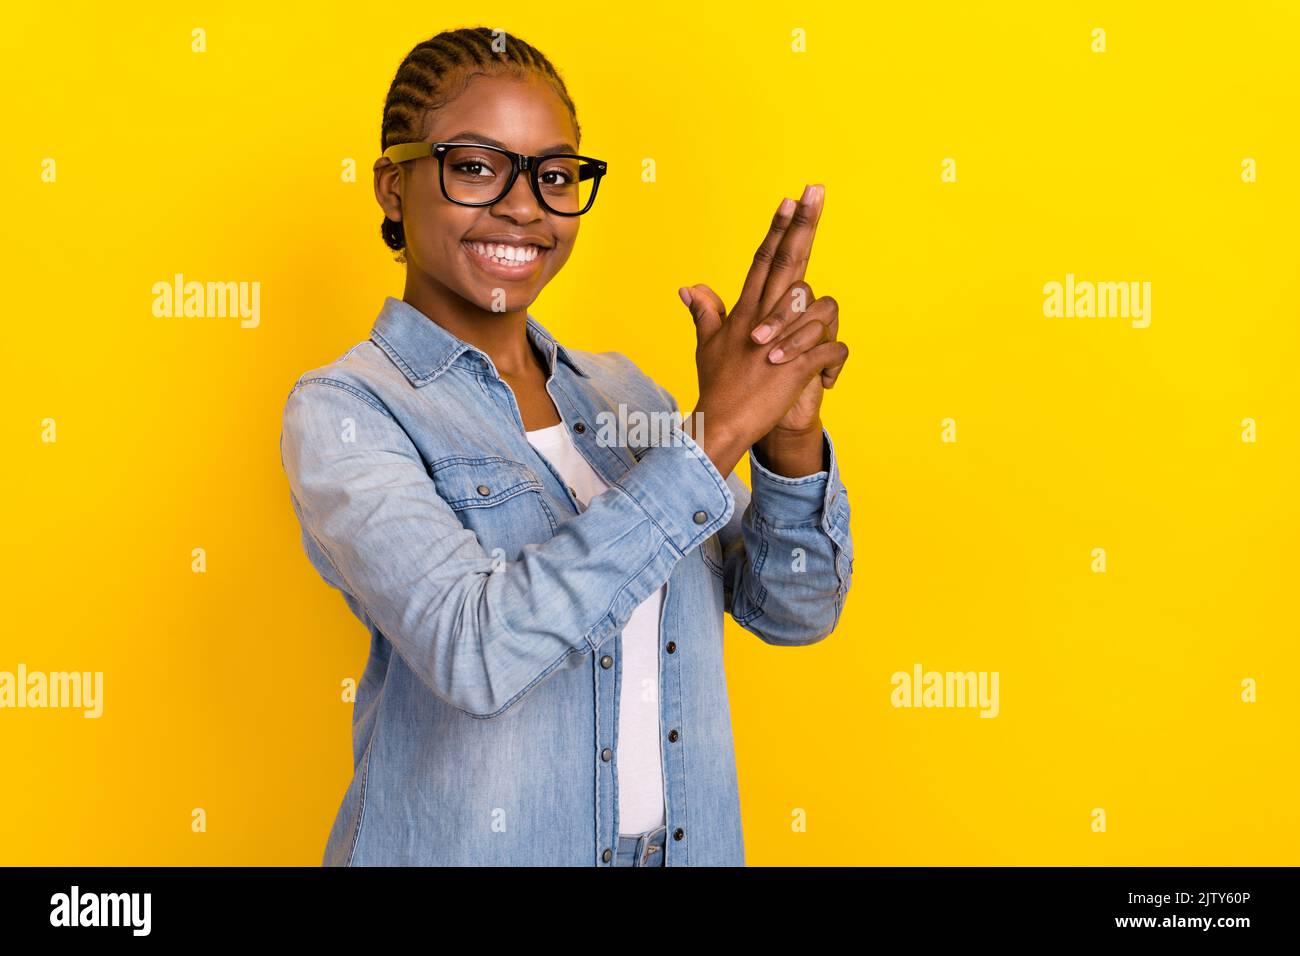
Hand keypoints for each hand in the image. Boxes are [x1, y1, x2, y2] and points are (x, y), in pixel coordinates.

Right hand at [677, 186, 848, 477]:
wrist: (721, 424)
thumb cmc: (717, 386)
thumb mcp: (707, 345)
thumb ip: (705, 311)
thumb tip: (690, 286)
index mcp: (745, 311)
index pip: (763, 260)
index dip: (778, 229)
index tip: (790, 199)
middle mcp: (762, 318)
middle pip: (786, 262)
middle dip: (802, 225)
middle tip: (816, 189)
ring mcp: (780, 342)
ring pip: (816, 307)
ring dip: (820, 325)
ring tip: (806, 353)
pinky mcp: (796, 368)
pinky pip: (831, 349)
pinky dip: (834, 362)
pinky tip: (827, 375)